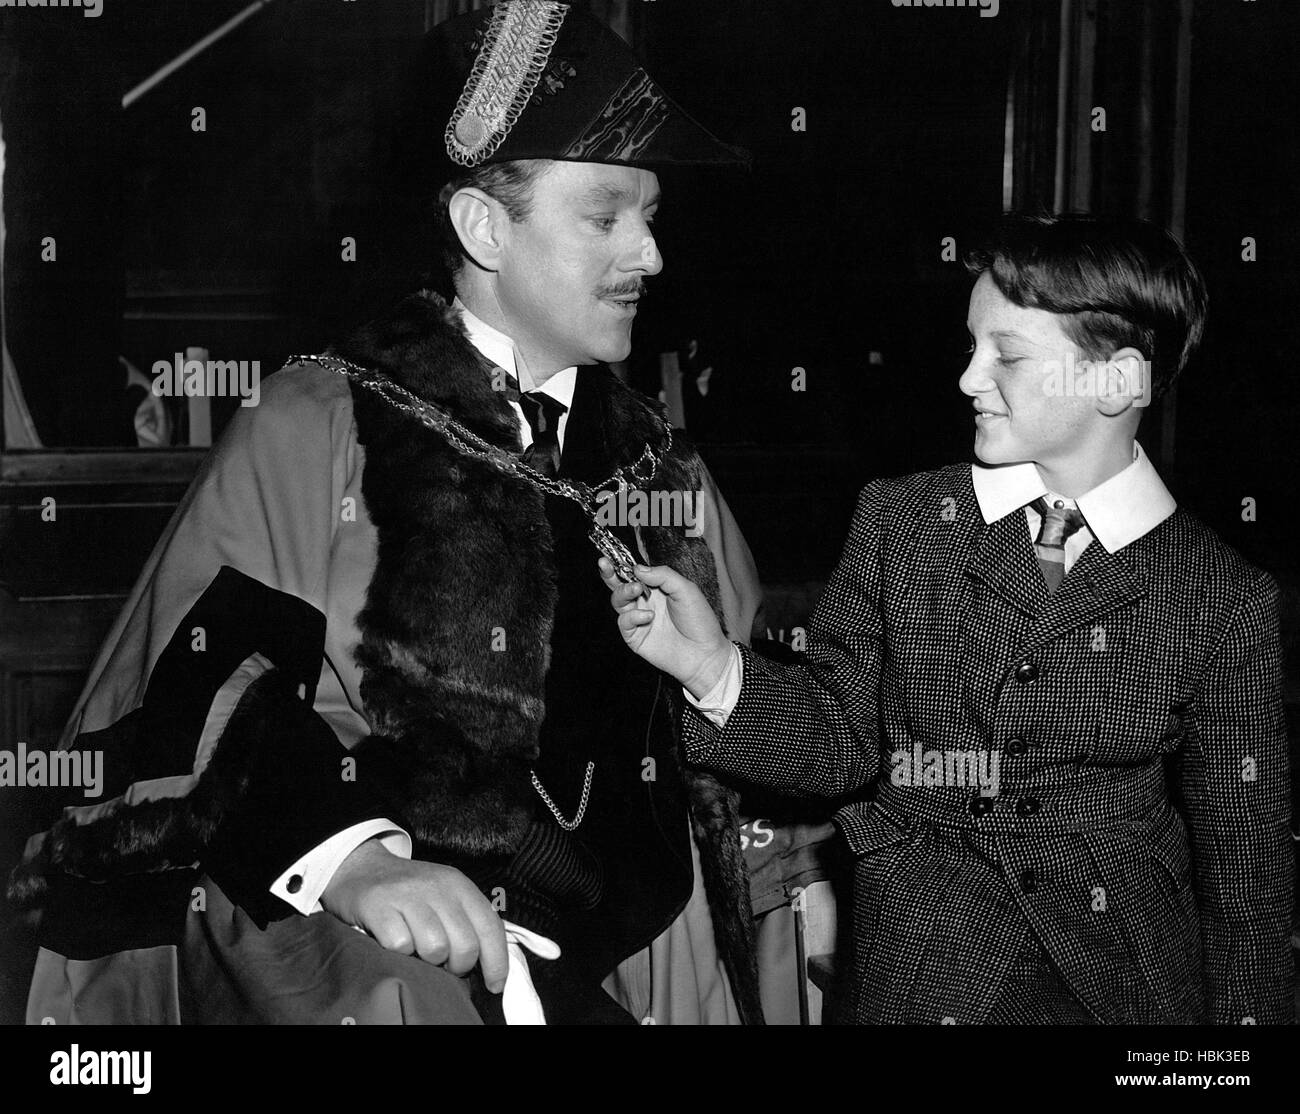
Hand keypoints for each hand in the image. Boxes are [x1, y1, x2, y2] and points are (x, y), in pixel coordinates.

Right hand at [320, 838, 507, 993]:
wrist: (361, 867)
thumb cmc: (409, 892)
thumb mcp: (445, 896)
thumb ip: (467, 922)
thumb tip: (489, 967)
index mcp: (459, 885)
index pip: (490, 927)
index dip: (497, 962)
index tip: (495, 985)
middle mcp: (438, 887)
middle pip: (465, 945)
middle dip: (457, 966)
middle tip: (442, 962)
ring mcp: (407, 894)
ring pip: (435, 949)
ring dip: (426, 960)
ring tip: (416, 949)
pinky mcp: (379, 905)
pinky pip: (400, 946)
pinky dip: (399, 952)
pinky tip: (393, 939)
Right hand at [599, 558, 732, 698]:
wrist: (704, 653)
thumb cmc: (699, 621)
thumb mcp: (686, 589)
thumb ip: (663, 576)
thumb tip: (637, 568)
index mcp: (657, 588)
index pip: (635, 572)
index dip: (622, 563)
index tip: (612, 554)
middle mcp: (646, 601)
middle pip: (620, 584)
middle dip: (609, 573)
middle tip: (604, 563)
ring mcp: (639, 619)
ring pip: (618, 601)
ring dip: (623, 591)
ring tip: (636, 590)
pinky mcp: (635, 637)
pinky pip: (624, 622)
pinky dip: (633, 616)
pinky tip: (648, 616)